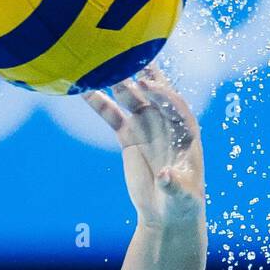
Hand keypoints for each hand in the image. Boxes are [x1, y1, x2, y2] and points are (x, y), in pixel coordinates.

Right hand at [85, 67, 203, 230]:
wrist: (165, 212)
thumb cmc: (181, 203)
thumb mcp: (181, 197)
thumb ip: (174, 185)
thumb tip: (165, 177)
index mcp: (186, 131)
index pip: (175, 105)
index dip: (161, 94)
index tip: (146, 84)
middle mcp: (166, 122)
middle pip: (153, 92)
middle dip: (140, 75)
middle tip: (123, 57)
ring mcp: (146, 125)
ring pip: (130, 98)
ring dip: (116, 82)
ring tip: (99, 66)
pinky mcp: (128, 135)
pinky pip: (112, 114)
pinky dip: (99, 102)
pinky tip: (83, 89)